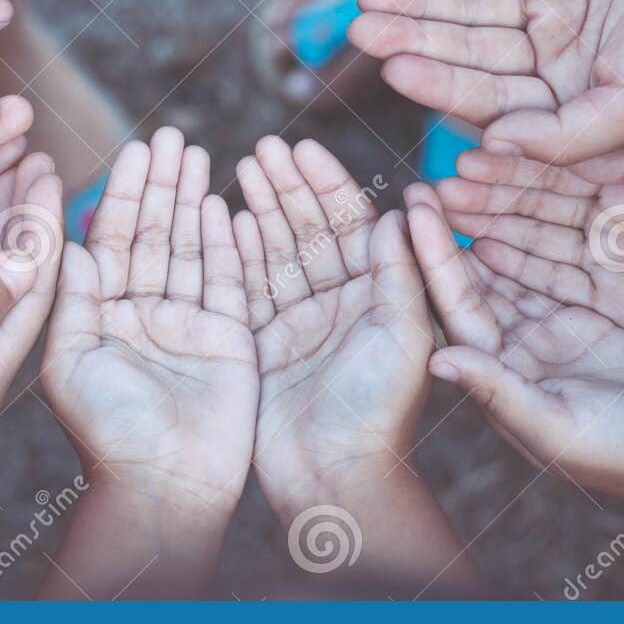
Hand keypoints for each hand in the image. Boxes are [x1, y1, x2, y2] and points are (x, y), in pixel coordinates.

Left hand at [42, 128, 257, 513]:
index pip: (112, 239)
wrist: (164, 489)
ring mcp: (189, 324)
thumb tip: (62, 237)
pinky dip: (228, 243)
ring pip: (192, 247)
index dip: (123, 193)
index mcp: (101, 315)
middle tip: (170, 132)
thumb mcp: (69, 363)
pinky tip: (226, 203)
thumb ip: (69, 299)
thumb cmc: (106, 435)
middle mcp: (144, 313)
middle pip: (155, 233)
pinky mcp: (229, 340)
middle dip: (162, 183)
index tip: (133, 148)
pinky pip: (230, 281)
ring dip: (193, 199)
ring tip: (197, 150)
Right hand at [234, 138, 431, 512]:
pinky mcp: (264, 343)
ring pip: (276, 250)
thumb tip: (397, 213)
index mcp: (379, 295)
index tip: (304, 147)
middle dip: (289, 186)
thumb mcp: (403, 337)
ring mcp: (299, 321)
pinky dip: (234, 250)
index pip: (352, 224)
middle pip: (310, 229)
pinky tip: (220, 214)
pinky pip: (248, 286)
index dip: (328, 184)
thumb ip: (400, 274)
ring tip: (242, 165)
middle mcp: (340, 302)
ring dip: (260, 207)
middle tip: (265, 147)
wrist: (333, 477)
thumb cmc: (379, 413)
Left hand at [408, 186, 623, 499]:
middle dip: (445, 235)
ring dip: (483, 228)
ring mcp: (546, 332)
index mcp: (496, 375)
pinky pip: (547, 267)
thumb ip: (498, 391)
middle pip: (471, 283)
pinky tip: (514, 200)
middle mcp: (512, 350)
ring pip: (506, 269)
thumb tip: (435, 359)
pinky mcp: (582, 317)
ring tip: (458, 182)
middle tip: (421, 184)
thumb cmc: (623, 454)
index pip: (455, 308)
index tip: (409, 212)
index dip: (431, 259)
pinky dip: (530, 235)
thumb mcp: (556, 426)